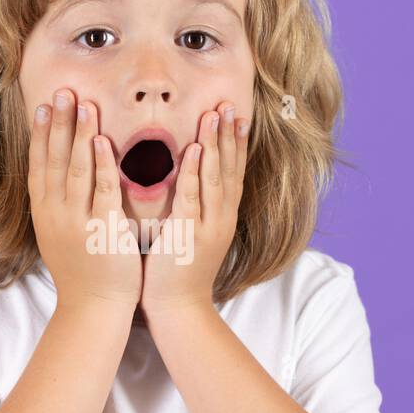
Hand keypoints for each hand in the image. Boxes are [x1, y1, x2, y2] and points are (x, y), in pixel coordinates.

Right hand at [27, 88, 140, 313]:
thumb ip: (60, 206)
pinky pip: (101, 190)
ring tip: (84, 104)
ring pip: (76, 168)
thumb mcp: (61, 235)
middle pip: (55, 160)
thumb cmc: (83, 271)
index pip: (39, 165)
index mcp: (44, 213)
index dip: (41, 135)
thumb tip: (61, 176)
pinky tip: (104, 140)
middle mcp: (55, 213)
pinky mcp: (101, 229)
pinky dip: (101, 163)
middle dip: (59, 123)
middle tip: (64, 91)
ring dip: (80, 134)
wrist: (93, 308)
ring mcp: (76, 221)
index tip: (43, 106)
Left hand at [140, 101, 247, 316]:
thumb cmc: (177, 273)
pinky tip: (196, 149)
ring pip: (216, 177)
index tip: (236, 114)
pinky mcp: (189, 234)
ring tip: (215, 113)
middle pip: (230, 169)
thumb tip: (186, 181)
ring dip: (216, 143)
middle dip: (230, 135)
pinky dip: (196, 172)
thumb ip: (193, 209)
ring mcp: (208, 226)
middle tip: (231, 103)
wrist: (178, 310)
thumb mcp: (190, 235)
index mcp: (221, 217)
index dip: (235, 143)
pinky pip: (193, 197)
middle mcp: (221, 218)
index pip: (232, 172)